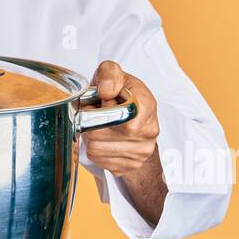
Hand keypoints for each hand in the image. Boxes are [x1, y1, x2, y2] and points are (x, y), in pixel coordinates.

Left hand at [82, 60, 159, 177]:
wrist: (131, 118)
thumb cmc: (119, 94)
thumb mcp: (113, 73)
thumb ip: (109, 74)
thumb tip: (106, 91)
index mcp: (147, 104)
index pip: (126, 114)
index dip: (106, 109)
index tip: (103, 101)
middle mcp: (148, 130)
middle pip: (102, 132)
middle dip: (91, 121)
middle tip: (94, 112)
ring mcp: (141, 151)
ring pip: (96, 147)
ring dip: (90, 135)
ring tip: (98, 124)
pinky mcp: (130, 165)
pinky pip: (98, 158)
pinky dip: (94, 147)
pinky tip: (102, 137)